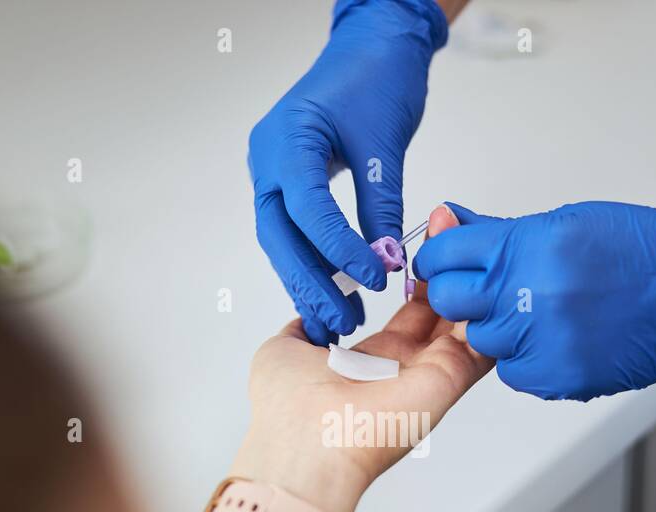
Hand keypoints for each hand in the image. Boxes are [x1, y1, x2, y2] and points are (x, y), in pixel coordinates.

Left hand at [232, 205, 490, 511]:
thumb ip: (302, 330)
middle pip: (440, 313)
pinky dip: (489, 306)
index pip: (406, 315)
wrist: (306, 446)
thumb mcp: (282, 351)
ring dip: (470, 279)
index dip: (417, 278)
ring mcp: (429, 375)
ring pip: (464, 321)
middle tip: (452, 227)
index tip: (422, 244)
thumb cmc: (286, 409)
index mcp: (366, 364)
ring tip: (471, 234)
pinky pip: (481, 341)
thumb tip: (306, 318)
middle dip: (447, 269)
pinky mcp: (450, 379)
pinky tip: (487, 267)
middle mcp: (402, 370)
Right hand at [248, 0, 448, 345]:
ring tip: (338, 319)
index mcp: (286, 141)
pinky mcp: (289, 183)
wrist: (374, 45)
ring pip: (284, 240)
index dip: (339, 251)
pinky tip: (335, 292)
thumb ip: (380, 203)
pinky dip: (315, 262)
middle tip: (341, 322)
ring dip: (310, 281)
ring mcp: (274, 173)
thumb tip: (386, 259)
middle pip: (280, 237)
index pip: (308, 211)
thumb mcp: (384, 142)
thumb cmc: (377, 76)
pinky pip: (296, 231)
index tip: (373, 279)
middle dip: (310, 283)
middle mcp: (269, 160)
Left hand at [413, 201, 655, 400]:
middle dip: (461, 294)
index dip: (440, 256)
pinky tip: (556, 336)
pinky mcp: (558, 376)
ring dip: (499, 327)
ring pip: (482, 340)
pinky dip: (526, 357)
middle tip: (487, 288)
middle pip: (452, 301)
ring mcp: (542, 341)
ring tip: (540, 310)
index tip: (443, 260)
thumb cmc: (643, 250)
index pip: (446, 254)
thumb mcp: (563, 223)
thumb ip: (499, 233)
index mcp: (527, 249)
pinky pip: (514, 371)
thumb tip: (450, 224)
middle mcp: (529, 295)